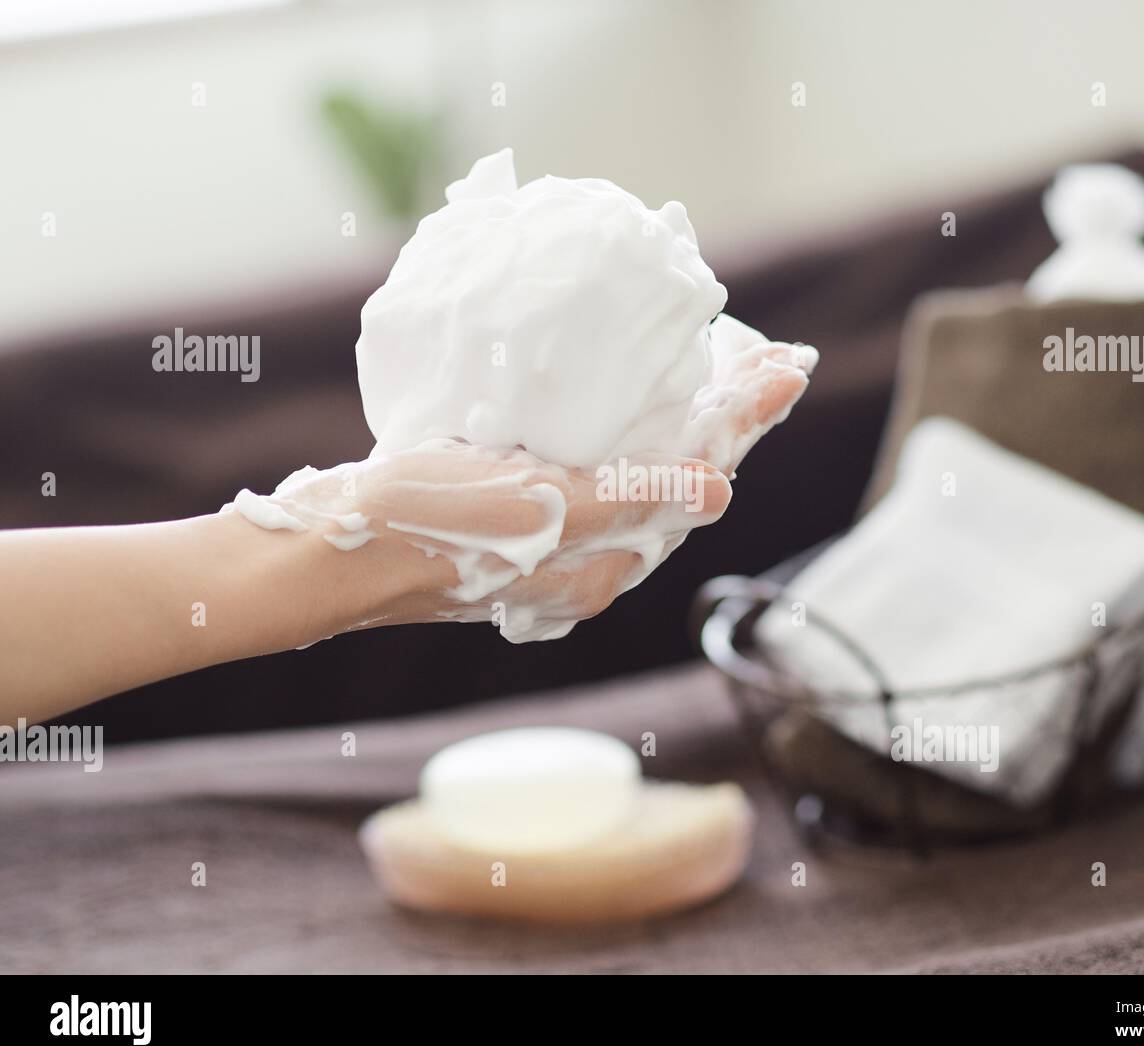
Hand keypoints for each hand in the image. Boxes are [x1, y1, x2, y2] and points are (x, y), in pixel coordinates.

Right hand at [248, 330, 814, 640]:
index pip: (700, 480)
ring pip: (636, 475)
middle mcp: (589, 557)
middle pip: (677, 477)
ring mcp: (552, 542)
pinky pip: (590, 474)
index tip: (788, 365)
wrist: (325, 556)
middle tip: (760, 358)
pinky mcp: (517, 522)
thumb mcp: (533, 507)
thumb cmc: (425, 530)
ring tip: (711, 370)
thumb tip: (717, 492)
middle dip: (722, 419)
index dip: (744, 421)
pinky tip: (619, 405)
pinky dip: (618, 436)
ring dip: (677, 423)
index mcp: (605, 559)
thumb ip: (624, 501)